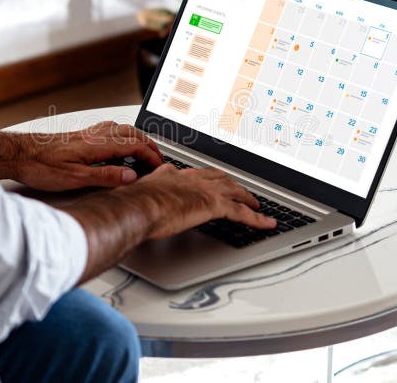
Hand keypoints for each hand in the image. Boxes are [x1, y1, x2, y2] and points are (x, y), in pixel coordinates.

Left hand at [0, 122, 162, 191]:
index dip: (150, 156)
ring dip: (137, 138)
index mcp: (97, 145)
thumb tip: (130, 176)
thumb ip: (105, 176)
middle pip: (132, 134)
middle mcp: (94, 135)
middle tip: (158, 158)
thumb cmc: (40, 165)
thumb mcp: (75, 178)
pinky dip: (123, 135)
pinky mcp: (80, 135)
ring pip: (121, 129)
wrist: (18, 154)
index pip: (134, 146)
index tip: (159, 166)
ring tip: (144, 151)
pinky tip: (118, 143)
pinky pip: (110, 130)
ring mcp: (87, 133)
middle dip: (149, 145)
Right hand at [66, 164, 276, 283]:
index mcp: (171, 175)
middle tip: (240, 189)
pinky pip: (242, 212)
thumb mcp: (134, 198)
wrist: (136, 206)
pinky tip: (266, 223)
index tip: (206, 180)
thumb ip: (138, 197)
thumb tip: (130, 204)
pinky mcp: (213, 204)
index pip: (193, 174)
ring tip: (257, 205)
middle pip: (218, 177)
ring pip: (234, 191)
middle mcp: (190, 178)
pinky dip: (257, 218)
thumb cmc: (130, 205)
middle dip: (231, 183)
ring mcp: (203, 190)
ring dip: (247, 197)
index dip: (204, 177)